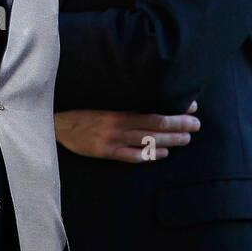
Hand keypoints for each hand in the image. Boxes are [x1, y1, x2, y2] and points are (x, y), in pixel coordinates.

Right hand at [55, 102, 198, 162]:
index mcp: (120, 107)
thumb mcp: (103, 97)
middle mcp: (119, 123)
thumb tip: (149, 95)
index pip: (154, 108)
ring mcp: (113, 139)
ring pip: (148, 141)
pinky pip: (132, 156)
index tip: (191, 107)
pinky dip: (150, 155)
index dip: (174, 109)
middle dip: (178, 125)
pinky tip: (164, 154)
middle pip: (156, 124)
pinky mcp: (106, 151)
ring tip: (186, 138)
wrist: (55, 119)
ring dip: (170, 140)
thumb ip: (124, 98)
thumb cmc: (82, 106)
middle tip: (196, 125)